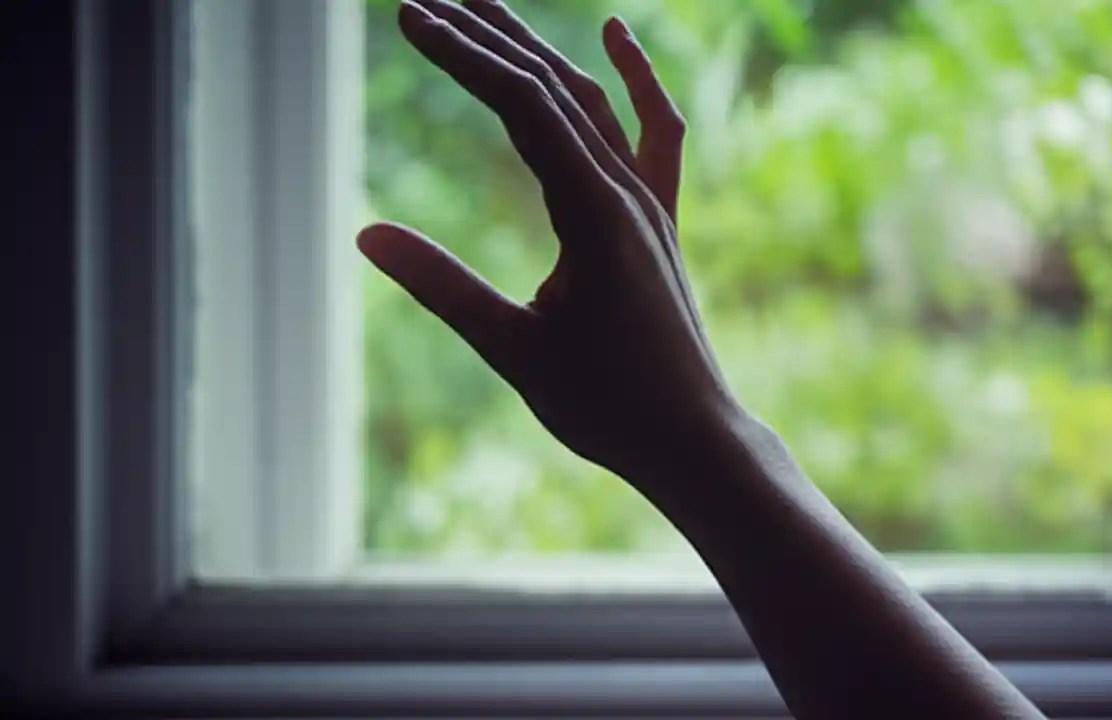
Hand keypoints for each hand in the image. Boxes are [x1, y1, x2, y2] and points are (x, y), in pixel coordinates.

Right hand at [359, 1, 739, 488]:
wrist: (694, 439)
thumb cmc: (607, 405)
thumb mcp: (513, 349)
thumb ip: (442, 286)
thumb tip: (365, 234)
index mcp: (593, 213)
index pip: (520, 106)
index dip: (461, 55)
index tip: (408, 16)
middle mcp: (627, 192)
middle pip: (551, 87)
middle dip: (486, 38)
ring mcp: (651, 203)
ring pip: (592, 102)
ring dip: (539, 50)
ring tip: (486, 6)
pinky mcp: (660, 221)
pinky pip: (653, 133)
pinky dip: (636, 81)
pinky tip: (618, 35)